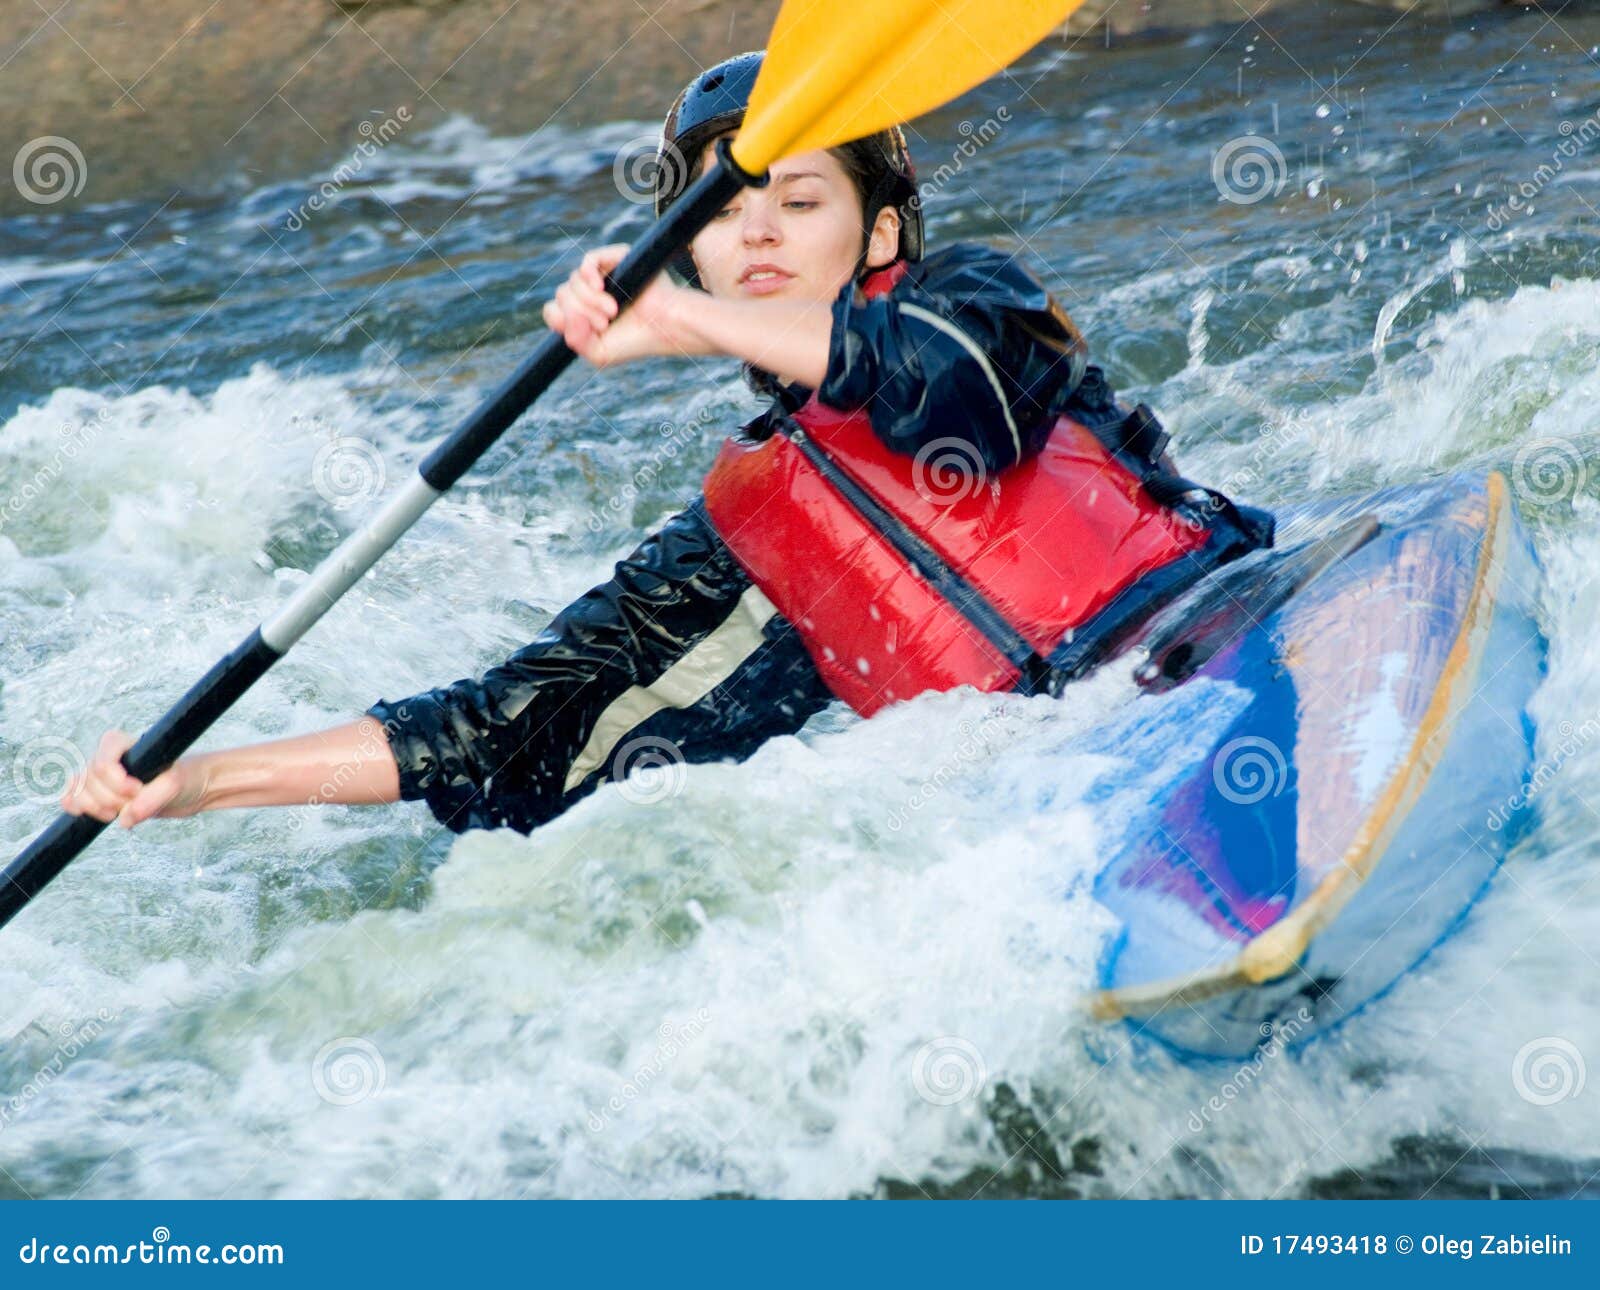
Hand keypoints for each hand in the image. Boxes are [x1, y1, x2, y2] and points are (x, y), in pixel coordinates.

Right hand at [60, 730, 209, 828]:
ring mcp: (96, 774)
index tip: (138, 790)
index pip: (102, 764)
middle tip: (136, 803)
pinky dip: (79, 809)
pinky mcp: (95, 791)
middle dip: (112, 800)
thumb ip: (152, 800)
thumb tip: (124, 820)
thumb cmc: (183, 778)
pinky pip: (71, 799)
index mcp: (121, 743)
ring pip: (77, 792)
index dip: (116, 784)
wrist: (188, 788)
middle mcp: (104, 756)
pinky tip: (100, 814)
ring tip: (120, 813)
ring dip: (96, 808)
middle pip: (89, 782)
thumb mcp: (175, 785)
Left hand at [541, 244, 694, 366]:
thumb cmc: (636, 341)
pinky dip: (588, 274)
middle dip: (581, 313)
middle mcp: (589, 291)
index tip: (586, 330)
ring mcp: (602, 274)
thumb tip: (566, 314)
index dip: (562, 320)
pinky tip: (600, 288)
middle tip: (606, 323)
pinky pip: (588, 260)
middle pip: (562, 295)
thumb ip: (574, 340)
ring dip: (590, 301)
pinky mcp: (616, 258)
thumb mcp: (599, 353)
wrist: (667, 328)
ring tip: (613, 311)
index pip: (554, 309)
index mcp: (583, 312)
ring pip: (573, 280)